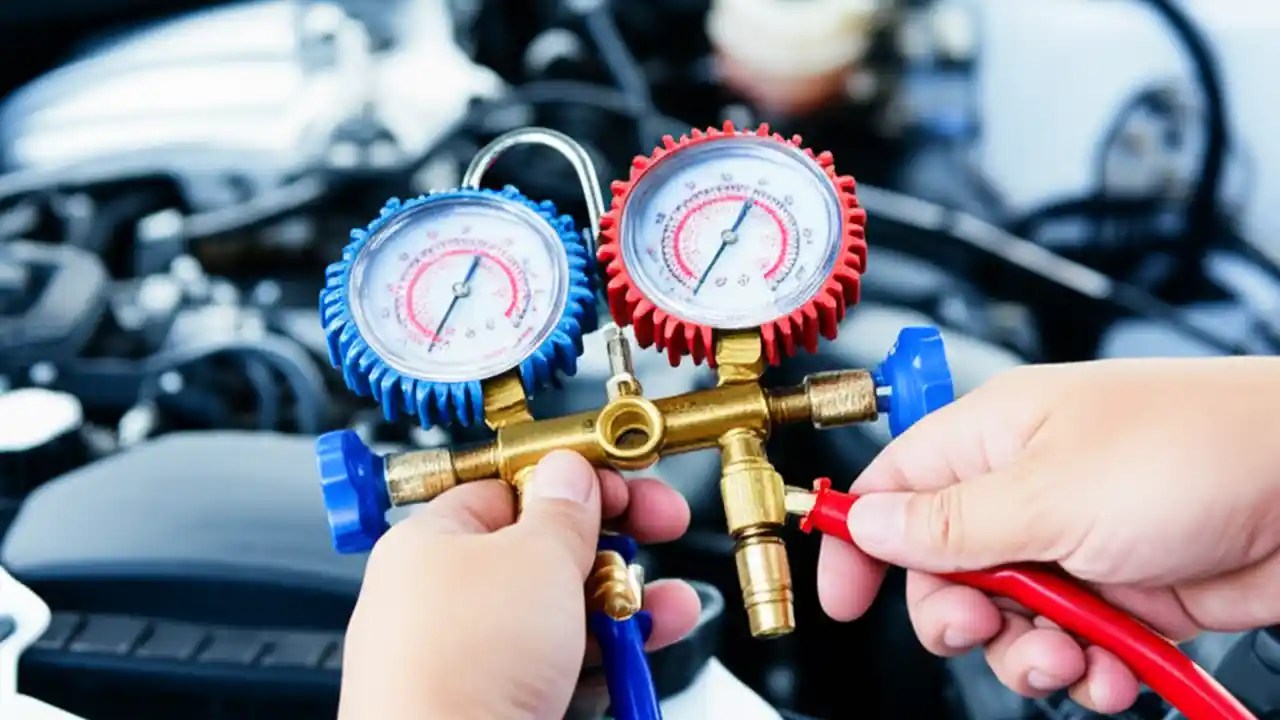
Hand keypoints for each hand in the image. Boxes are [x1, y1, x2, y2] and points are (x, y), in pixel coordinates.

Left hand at [340, 450, 699, 719]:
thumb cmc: (456, 669)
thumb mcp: (534, 562)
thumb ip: (562, 511)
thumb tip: (570, 472)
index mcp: (431, 544)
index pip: (510, 489)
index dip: (575, 482)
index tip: (627, 485)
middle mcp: (443, 599)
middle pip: (543, 553)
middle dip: (614, 547)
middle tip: (660, 532)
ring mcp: (469, 658)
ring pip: (560, 616)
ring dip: (624, 606)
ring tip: (669, 606)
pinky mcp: (496, 705)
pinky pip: (559, 669)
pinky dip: (604, 660)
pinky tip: (639, 654)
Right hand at [818, 358, 1279, 712]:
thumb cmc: (1200, 449)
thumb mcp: (1052, 493)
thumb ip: (949, 521)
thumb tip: (867, 520)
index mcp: (994, 438)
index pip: (892, 486)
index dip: (857, 540)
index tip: (841, 599)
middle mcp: (1026, 488)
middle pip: (943, 570)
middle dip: (956, 614)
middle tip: (980, 629)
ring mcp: (1073, 541)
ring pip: (1006, 619)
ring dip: (1028, 653)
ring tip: (1069, 656)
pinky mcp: (1121, 590)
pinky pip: (1070, 644)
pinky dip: (1085, 668)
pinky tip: (1112, 665)